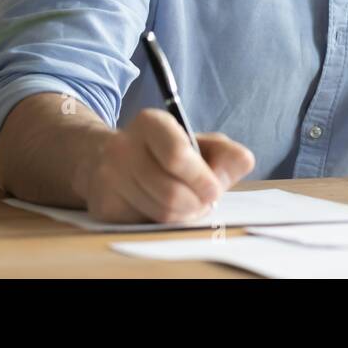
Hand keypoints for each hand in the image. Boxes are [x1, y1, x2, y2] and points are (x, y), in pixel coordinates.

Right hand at [79, 109, 254, 222]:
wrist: (107, 159)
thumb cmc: (164, 151)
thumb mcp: (196, 142)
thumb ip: (224, 152)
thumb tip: (244, 160)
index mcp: (151, 123)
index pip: (177, 156)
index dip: (202, 179)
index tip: (214, 189)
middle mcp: (123, 147)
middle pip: (172, 193)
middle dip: (197, 203)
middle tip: (203, 201)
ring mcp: (109, 178)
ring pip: (161, 213)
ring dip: (183, 215)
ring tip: (185, 203)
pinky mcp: (103, 205)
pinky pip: (146, 224)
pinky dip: (162, 222)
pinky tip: (160, 206)